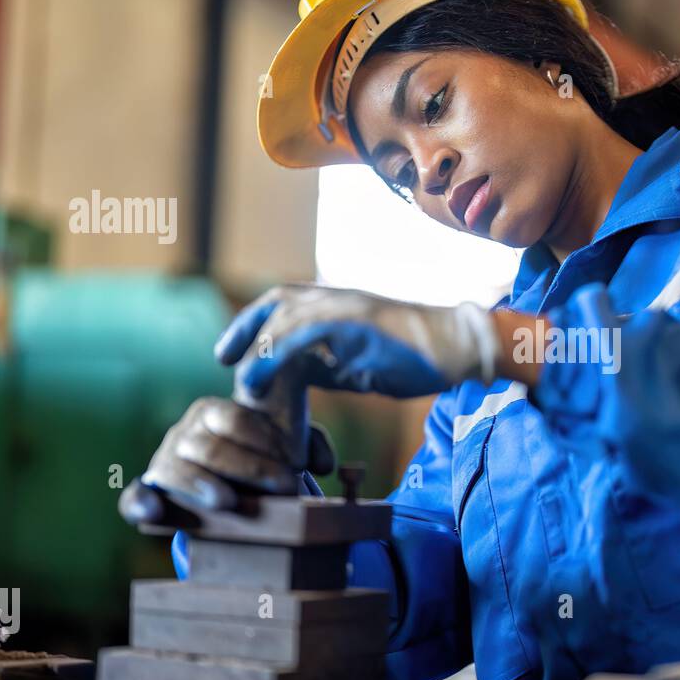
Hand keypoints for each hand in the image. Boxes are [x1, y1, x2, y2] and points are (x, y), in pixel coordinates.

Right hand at [118, 396, 335, 522]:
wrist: (225, 485)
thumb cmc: (259, 459)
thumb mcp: (283, 446)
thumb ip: (309, 443)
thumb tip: (324, 464)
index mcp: (214, 412)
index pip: (236, 418)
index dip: (266, 440)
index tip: (295, 463)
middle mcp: (185, 432)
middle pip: (211, 447)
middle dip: (250, 469)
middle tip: (285, 488)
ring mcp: (164, 461)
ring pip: (175, 469)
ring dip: (200, 485)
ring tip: (227, 502)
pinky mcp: (150, 491)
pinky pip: (135, 495)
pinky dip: (141, 502)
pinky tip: (154, 512)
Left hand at [215, 284, 499, 399]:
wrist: (456, 347)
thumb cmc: (415, 358)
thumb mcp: (356, 363)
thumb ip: (323, 366)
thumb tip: (291, 380)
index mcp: (340, 305)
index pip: (284, 303)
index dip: (254, 323)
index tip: (232, 351)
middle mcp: (338, 299)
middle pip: (277, 301)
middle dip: (246, 328)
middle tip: (223, 358)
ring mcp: (347, 307)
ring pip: (285, 317)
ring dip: (258, 347)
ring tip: (243, 379)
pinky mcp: (354, 322)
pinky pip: (302, 335)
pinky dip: (276, 356)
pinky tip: (263, 379)